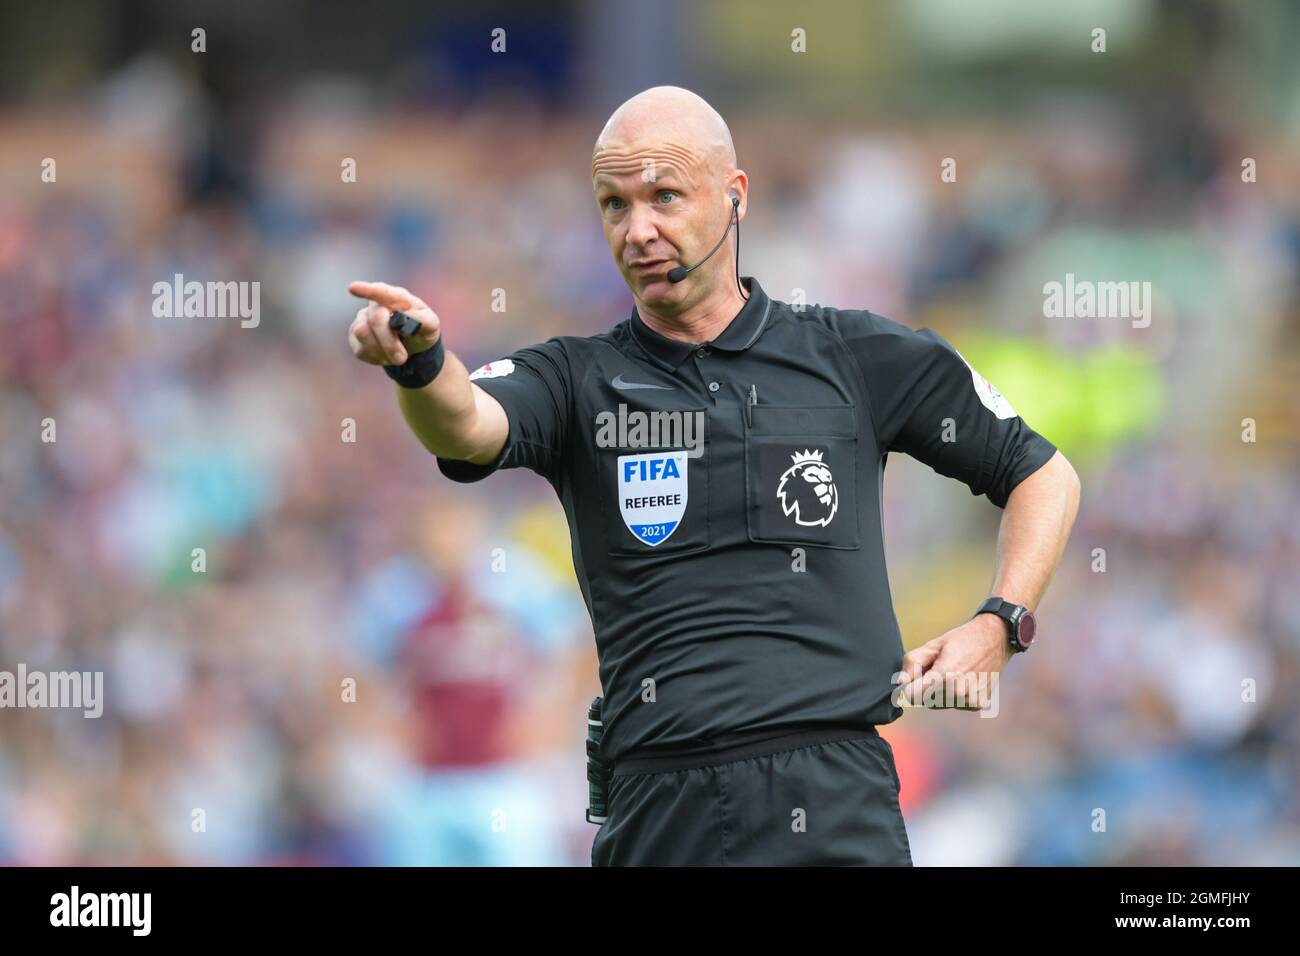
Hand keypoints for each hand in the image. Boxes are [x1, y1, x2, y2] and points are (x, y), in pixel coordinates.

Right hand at [347, 280, 440, 365]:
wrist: (413, 347)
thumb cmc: (422, 330)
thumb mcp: (431, 324)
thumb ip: (423, 319)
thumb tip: (406, 317)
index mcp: (396, 297)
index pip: (381, 291)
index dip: (367, 290)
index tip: (353, 288)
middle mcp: (377, 305)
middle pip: (376, 320)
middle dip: (389, 342)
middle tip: (402, 358)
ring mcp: (363, 319)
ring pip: (362, 334)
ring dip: (382, 351)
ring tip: (396, 355)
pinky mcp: (355, 337)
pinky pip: (360, 349)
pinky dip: (376, 357)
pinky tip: (385, 355)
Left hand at [897, 613, 1011, 710]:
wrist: (995, 639)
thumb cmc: (961, 639)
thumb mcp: (932, 645)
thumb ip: (912, 663)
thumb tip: (900, 684)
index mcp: (943, 676)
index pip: (912, 697)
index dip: (910, 686)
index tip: (916, 676)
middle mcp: (957, 692)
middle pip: (925, 701)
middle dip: (926, 687)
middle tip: (939, 668)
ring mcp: (969, 700)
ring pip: (939, 704)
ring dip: (940, 692)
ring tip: (954, 672)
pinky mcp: (978, 704)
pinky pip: (955, 705)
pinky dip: (955, 695)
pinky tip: (964, 679)